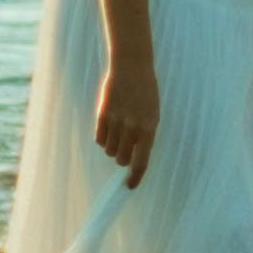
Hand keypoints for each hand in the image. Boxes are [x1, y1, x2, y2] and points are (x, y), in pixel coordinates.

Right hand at [95, 52, 160, 185]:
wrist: (132, 67)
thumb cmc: (146, 92)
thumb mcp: (152, 115)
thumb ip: (144, 136)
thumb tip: (133, 158)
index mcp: (149, 129)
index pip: (140, 162)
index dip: (135, 177)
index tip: (129, 186)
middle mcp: (132, 127)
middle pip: (120, 159)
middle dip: (122, 159)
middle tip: (124, 150)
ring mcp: (116, 121)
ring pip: (108, 150)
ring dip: (112, 148)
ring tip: (118, 134)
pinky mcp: (103, 114)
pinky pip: (99, 139)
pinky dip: (103, 139)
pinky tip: (108, 128)